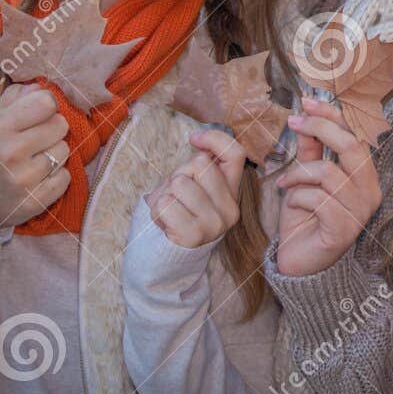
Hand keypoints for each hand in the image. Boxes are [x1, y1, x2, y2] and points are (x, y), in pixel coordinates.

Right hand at [0, 82, 70, 230]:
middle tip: (38, 140)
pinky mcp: (35, 201)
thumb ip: (15, 99)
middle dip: (53, 130)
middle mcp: (11, 152)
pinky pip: (66, 178)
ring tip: (36, 160)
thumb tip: (40, 86)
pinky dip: (57, 177)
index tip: (40, 114)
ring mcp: (24, 178)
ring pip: (65, 151)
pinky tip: (40, 178)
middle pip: (60, 125)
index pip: (46, 102)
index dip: (47, 106)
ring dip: (56, 154)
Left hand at [147, 129, 245, 248]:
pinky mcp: (193, 236)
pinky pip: (165, 204)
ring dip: (165, 192)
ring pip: (180, 182)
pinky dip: (157, 209)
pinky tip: (165, 222)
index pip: (235, 154)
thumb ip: (202, 163)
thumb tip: (197, 139)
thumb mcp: (195, 184)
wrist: (171, 255)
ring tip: (170, 208)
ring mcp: (214, 224)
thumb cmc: (181, 211)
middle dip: (179, 172)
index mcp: (234, 192)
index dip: (215, 139)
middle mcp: (230, 209)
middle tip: (176, 194)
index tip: (193, 139)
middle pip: (200, 164)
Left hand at [273, 97, 380, 276]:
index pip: (356, 135)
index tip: (307, 101)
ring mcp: (360, 212)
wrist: (301, 265)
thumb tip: (304, 116)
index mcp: (365, 176)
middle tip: (293, 123)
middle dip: (320, 129)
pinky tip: (291, 206)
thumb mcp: (305, 179)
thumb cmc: (305, 221)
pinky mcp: (344, 229)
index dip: (334, 115)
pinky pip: (317, 199)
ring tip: (285, 184)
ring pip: (328, 173)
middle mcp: (370, 192)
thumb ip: (310, 150)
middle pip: (351, 146)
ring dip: (299, 174)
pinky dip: (297, 197)